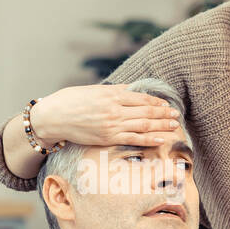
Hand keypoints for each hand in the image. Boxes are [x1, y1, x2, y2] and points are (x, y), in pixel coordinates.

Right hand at [30, 84, 181, 148]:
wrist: (53, 117)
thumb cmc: (71, 101)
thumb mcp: (94, 90)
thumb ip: (114, 90)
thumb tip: (131, 89)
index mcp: (112, 95)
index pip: (141, 98)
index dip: (157, 101)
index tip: (166, 104)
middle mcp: (114, 109)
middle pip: (146, 111)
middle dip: (163, 114)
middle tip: (176, 115)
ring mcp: (112, 125)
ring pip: (143, 125)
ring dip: (161, 126)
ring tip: (173, 126)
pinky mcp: (108, 138)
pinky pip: (133, 139)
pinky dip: (148, 139)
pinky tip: (160, 140)